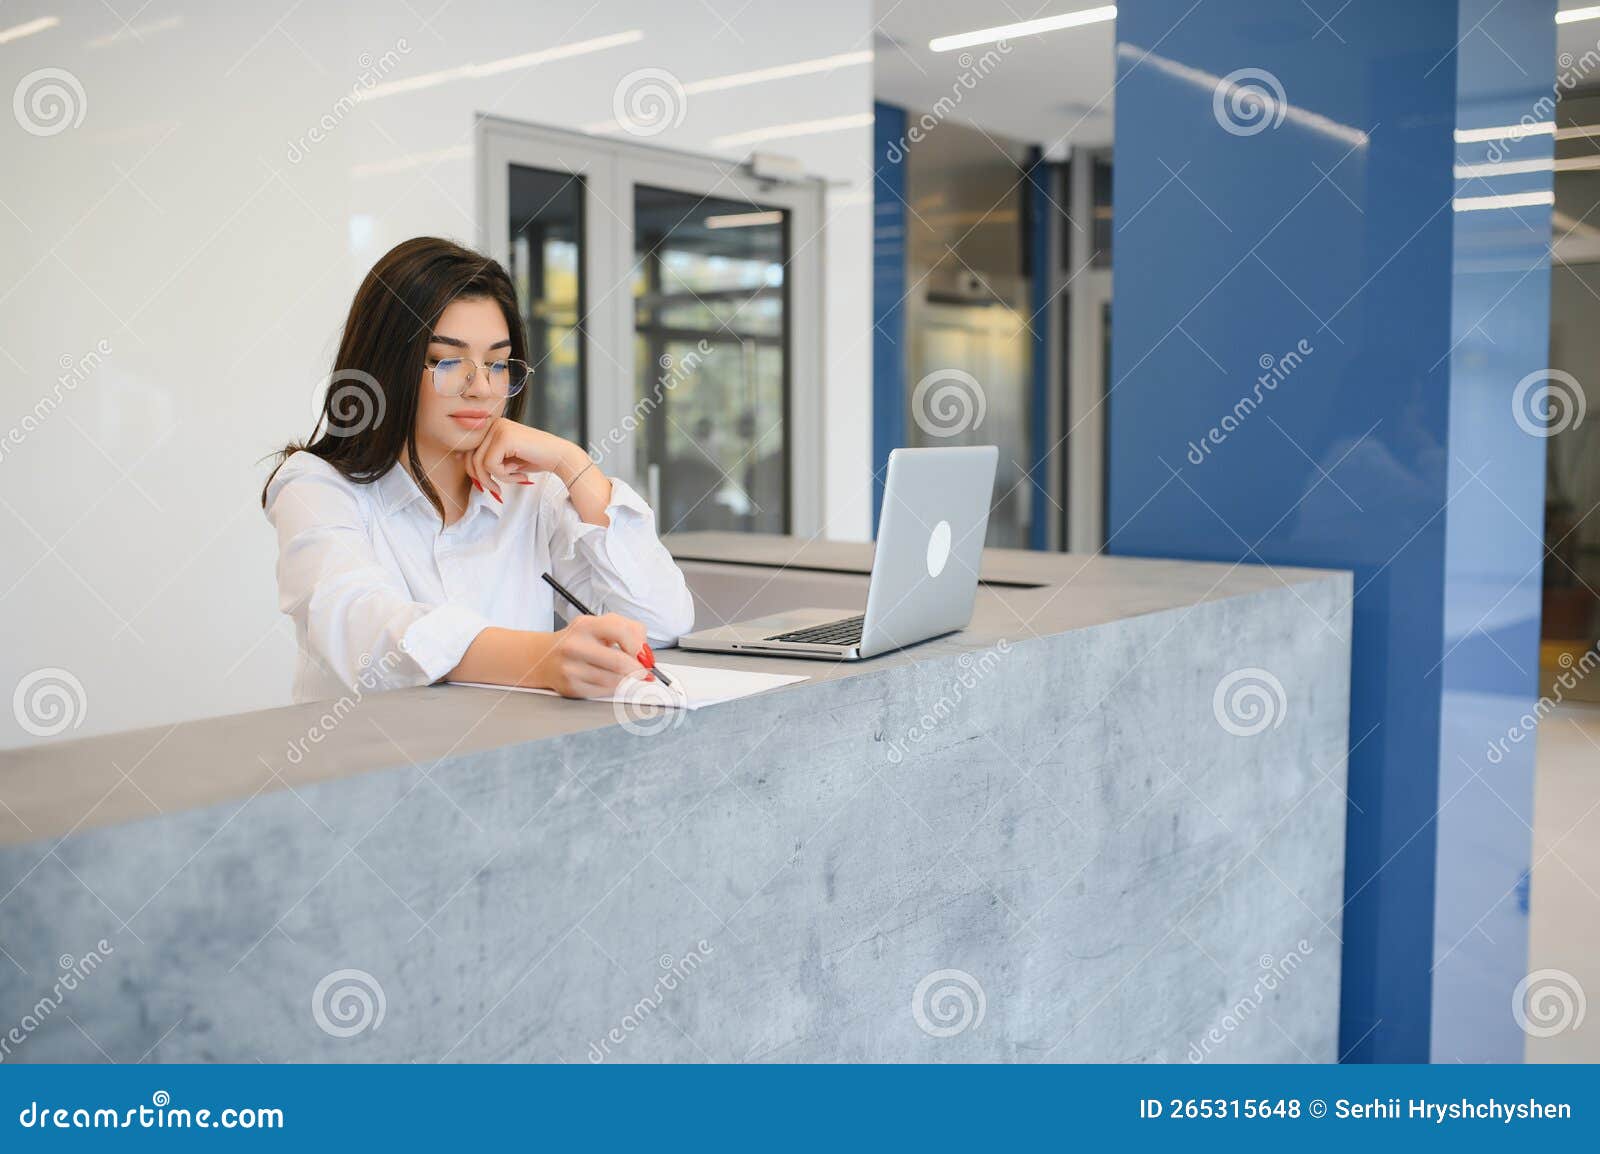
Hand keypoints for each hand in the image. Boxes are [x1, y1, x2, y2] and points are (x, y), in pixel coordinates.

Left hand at [465, 418, 588, 496]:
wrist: (560, 457)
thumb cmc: (535, 459)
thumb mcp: (505, 459)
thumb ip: (484, 457)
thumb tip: (457, 458)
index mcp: (492, 426)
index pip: (469, 452)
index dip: (475, 472)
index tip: (490, 484)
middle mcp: (493, 423)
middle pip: (470, 458)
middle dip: (482, 479)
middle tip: (497, 490)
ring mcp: (498, 428)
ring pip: (479, 463)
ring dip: (495, 479)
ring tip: (513, 480)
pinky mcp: (504, 436)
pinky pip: (491, 464)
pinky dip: (504, 476)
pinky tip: (519, 474)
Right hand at [532, 613, 650, 697]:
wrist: (544, 657)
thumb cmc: (579, 640)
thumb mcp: (600, 625)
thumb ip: (628, 630)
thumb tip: (646, 653)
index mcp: (585, 625)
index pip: (622, 632)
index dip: (639, 646)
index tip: (645, 655)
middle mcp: (574, 646)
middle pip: (619, 661)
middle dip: (638, 670)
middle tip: (643, 672)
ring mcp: (570, 668)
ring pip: (614, 680)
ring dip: (626, 679)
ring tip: (624, 674)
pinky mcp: (570, 687)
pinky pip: (603, 691)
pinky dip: (612, 687)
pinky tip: (608, 680)